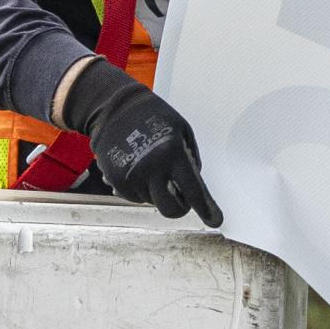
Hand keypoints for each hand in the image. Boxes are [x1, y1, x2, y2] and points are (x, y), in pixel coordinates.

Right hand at [67, 68, 225, 225]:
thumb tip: (194, 190)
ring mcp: (132, 176)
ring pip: (152, 202)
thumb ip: (191, 161)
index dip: (206, 209)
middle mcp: (152, 168)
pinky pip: (135, 197)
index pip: (193, 190)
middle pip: (171, 209)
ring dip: (157, 192)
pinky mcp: (116, 181)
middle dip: (179, 207)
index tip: (215, 221)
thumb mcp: (181, 131)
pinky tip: (137, 168)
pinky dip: (140, 189)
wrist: (114, 108)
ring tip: (151, 165)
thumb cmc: (154, 117)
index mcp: (172, 153)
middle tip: (181, 198)